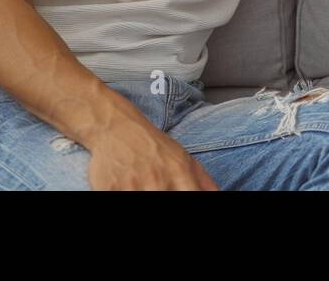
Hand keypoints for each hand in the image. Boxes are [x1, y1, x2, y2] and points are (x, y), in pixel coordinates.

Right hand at [86, 121, 218, 190]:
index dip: (191, 200)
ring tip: (143, 186)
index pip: (194, 195)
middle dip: (162, 194)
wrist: (116, 127)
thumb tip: (219, 195)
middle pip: (164, 199)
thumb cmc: (154, 146)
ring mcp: (132, 186)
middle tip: (157, 188)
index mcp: (179, 173)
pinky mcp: (109, 189)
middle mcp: (158, 180)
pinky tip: (126, 187)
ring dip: (142, 194)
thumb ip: (205, 182)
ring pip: (143, 201)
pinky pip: (117, 198)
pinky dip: (123, 193)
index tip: (184, 198)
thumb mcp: (184, 157)